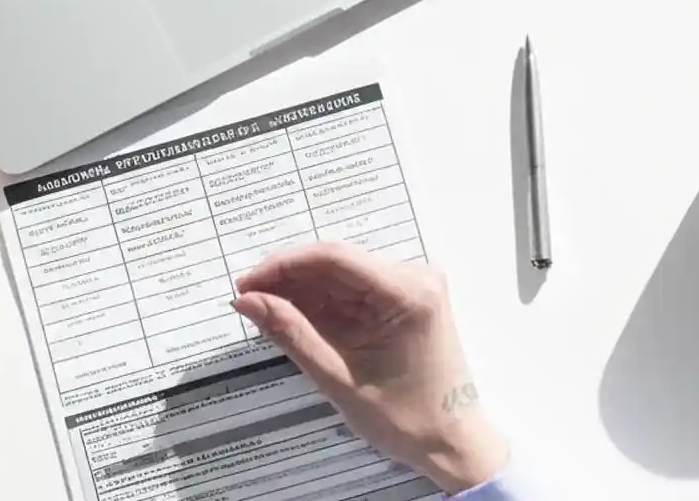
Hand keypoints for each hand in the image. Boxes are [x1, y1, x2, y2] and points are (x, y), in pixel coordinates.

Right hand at [233, 242, 508, 493]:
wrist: (452, 441)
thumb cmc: (407, 419)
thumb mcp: (338, 379)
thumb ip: (291, 334)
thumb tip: (249, 300)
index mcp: (407, 292)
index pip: (333, 257)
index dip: (283, 265)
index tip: (247, 283)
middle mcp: (414, 277)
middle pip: (335, 261)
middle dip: (287, 279)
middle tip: (248, 299)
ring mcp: (411, 286)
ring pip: (340, 274)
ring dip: (301, 290)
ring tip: (265, 310)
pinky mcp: (404, 298)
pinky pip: (352, 289)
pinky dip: (321, 302)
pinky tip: (294, 316)